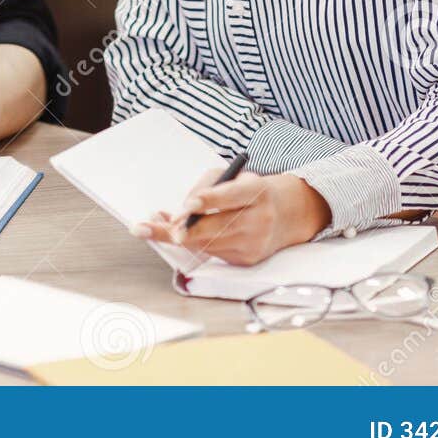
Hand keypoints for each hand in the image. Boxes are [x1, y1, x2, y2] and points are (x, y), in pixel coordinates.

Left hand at [131, 168, 330, 265]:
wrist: (288, 215)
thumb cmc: (251, 191)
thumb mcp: (234, 177)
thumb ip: (207, 187)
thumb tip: (178, 212)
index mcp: (256, 192)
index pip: (232, 196)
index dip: (209, 200)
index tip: (188, 205)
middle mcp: (258, 220)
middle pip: (215, 228)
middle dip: (181, 230)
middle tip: (149, 227)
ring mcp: (254, 243)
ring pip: (207, 243)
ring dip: (177, 236)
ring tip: (153, 226)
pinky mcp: (247, 260)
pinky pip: (212, 252)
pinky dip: (193, 243)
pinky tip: (180, 234)